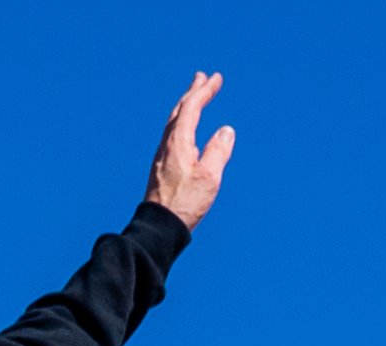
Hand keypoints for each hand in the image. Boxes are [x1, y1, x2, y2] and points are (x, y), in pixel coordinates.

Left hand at [145, 72, 234, 230]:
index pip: (192, 107)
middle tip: (202, 77)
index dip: (204, 91)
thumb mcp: (209, 177)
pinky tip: (184, 130)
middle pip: (179, 110)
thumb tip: (226, 130)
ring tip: (193, 97)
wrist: (159, 227)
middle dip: (192, 92)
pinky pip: (171, 135)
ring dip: (185, 106)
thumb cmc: (184, 204)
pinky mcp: (161, 167)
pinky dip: (180, 122)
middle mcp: (167, 144)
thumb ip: (218, 151)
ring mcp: (162, 155)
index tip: (216, 78)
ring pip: (173, 122)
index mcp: (178, 141)